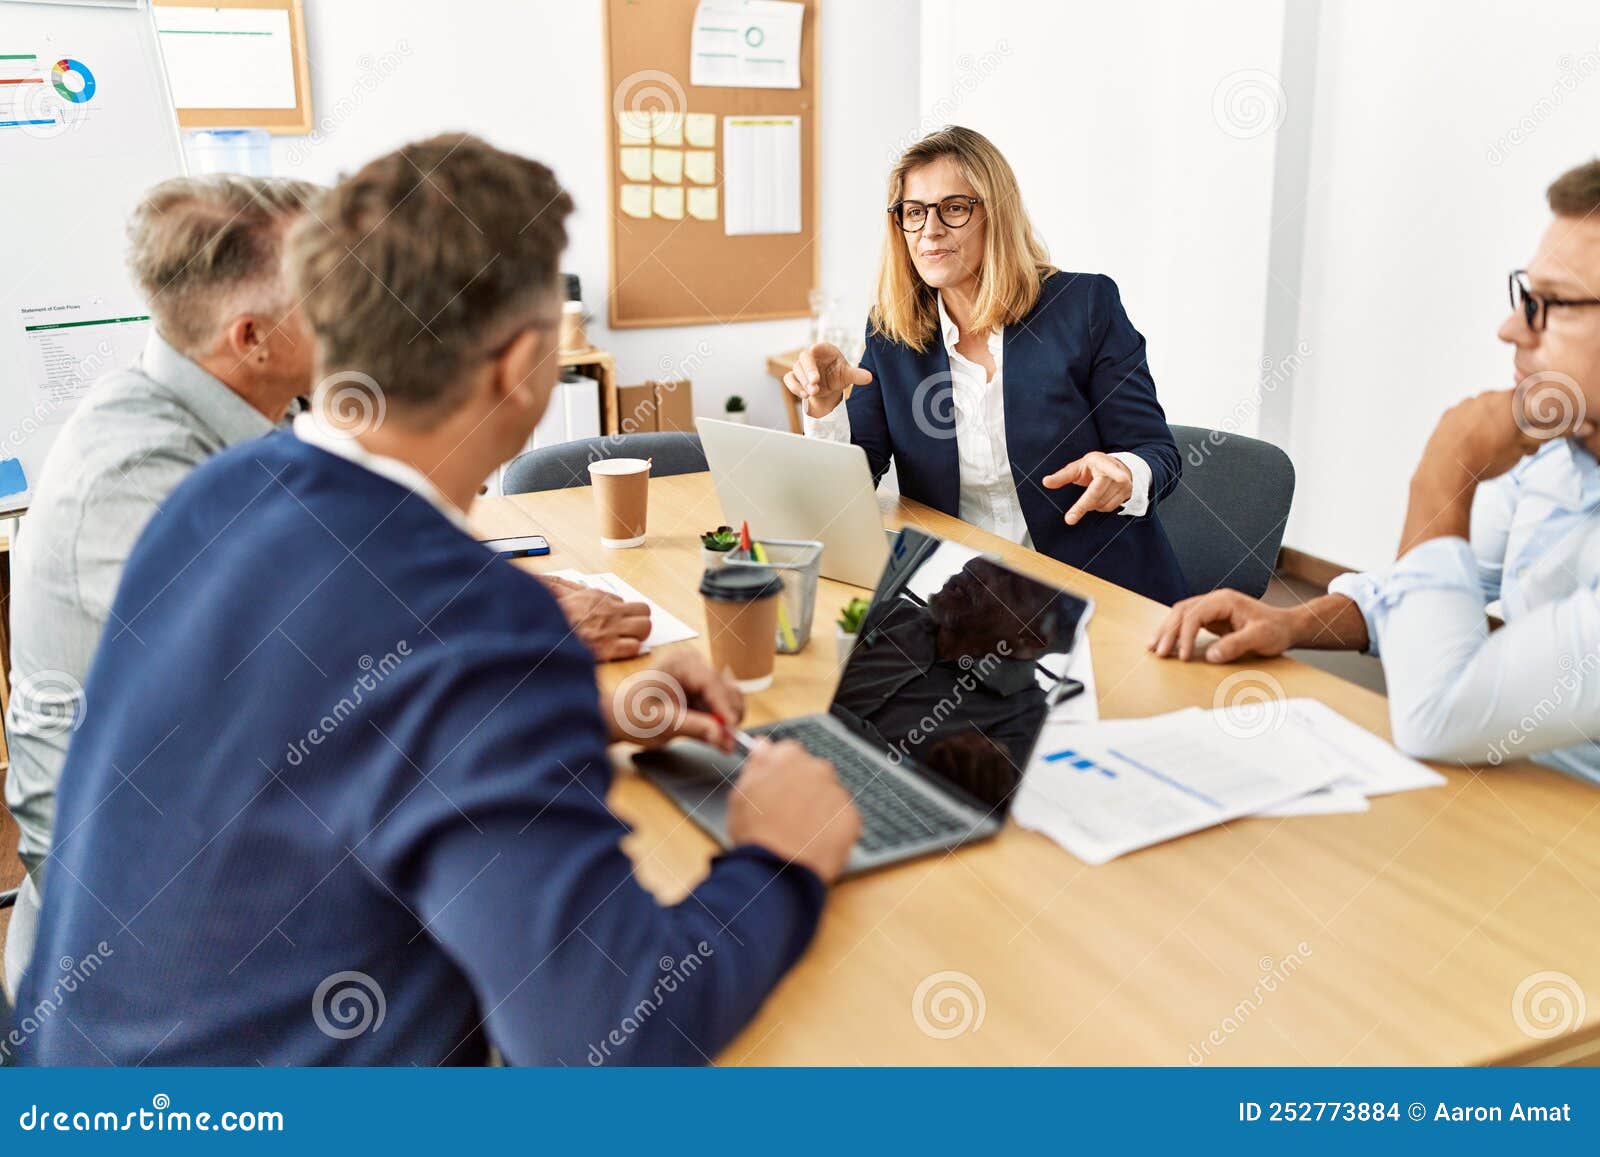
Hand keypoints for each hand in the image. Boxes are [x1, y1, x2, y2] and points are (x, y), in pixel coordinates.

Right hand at [542, 575, 650, 661]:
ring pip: (644, 627)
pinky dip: (630, 650)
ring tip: (627, 641)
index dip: (624, 614)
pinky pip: (635, 647)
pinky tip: (619, 651)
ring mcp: (611, 629)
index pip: (627, 602)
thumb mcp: (561, 594)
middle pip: (644, 611)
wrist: (543, 632)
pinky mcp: (609, 648)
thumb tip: (565, 583)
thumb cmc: (552, 615)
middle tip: (631, 631)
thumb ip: (569, 588)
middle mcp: (610, 611)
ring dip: (639, 636)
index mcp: (600, 598)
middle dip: (640, 621)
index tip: (617, 621)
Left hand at [604, 649, 744, 751]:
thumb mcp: (662, 723)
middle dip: (729, 718)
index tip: (731, 728)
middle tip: (728, 744)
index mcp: (679, 663)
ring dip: (728, 723)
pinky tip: (719, 740)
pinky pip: (721, 708)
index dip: (724, 706)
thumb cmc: (632, 715)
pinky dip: (722, 724)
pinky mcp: (702, 694)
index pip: (711, 682)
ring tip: (723, 745)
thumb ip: (694, 727)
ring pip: (729, 699)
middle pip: (726, 689)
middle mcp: (693, 666)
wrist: (619, 719)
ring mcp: (699, 679)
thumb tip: (720, 736)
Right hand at [727, 739, 860, 883]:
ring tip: (801, 832)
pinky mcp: (852, 817)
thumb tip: (763, 745)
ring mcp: (837, 793)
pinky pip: (843, 817)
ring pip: (829, 794)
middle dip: (804, 787)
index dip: (783, 770)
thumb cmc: (756, 834)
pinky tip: (816, 841)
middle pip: (813, 771)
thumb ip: (756, 764)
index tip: (779, 785)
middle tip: (788, 813)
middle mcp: (817, 769)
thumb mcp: (742, 794)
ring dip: (820, 807)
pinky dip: (833, 827)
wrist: (778, 870)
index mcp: (789, 759)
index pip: (790, 751)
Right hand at [781, 342, 872, 418]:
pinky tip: (805, 395)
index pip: (817, 347)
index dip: (815, 356)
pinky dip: (795, 387)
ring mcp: (800, 366)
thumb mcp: (848, 375)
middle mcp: (810, 356)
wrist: (829, 387)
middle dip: (808, 372)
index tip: (818, 374)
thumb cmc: (838, 375)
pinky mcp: (794, 376)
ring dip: (803, 382)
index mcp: (823, 349)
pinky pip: (789, 379)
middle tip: (814, 384)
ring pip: (796, 370)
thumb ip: (856, 375)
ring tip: (813, 392)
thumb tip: (869, 377)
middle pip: (803, 358)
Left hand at [1042, 451, 1133, 524]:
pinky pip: (1110, 507)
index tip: (1122, 478)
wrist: (1116, 466)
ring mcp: (1124, 483)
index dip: (1116, 474)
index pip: (1107, 469)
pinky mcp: (1127, 493)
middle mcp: (1116, 471)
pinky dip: (1100, 507)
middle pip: (1097, 493)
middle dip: (1082, 506)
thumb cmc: (1093, 467)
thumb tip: (1046, 482)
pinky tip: (1099, 499)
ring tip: (1089, 496)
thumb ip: (1062, 476)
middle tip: (1069, 519)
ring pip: (1103, 503)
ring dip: (1091, 505)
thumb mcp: (1077, 468)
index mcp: (1101, 462)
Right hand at [1150, 589, 1297, 662]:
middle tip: (1157, 652)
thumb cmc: (1276, 630)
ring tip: (1153, 647)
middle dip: (1168, 631)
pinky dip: (1175, 632)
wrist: (1286, 627)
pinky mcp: (1211, 618)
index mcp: (1224, 600)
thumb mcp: (1260, 637)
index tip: (1183, 656)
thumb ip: (1235, 645)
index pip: (1195, 615)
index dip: (1185, 635)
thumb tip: (1210, 655)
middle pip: (1182, 611)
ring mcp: (1212, 608)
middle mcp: (1215, 600)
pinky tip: (1167, 643)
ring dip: (1166, 630)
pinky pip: (1187, 622)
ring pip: (1180, 614)